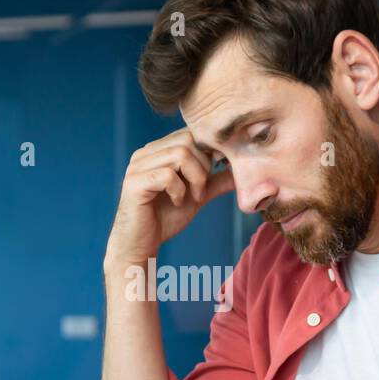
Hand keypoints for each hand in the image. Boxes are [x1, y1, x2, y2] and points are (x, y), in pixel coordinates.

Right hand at [105, 129, 235, 265]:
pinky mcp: (134, 183)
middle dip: (203, 167)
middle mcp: (145, 153)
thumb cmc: (165, 219)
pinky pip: (167, 175)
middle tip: (201, 191)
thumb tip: (244, 172)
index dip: (208, 153)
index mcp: (157, 151)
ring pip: (180, 155)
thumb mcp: (197, 196)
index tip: (213, 175)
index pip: (190, 134)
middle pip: (187, 140)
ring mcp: (137, 166)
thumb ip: (215, 181)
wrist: (141, 245)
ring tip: (192, 197)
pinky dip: (179, 190)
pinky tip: (176, 202)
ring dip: (195, 179)